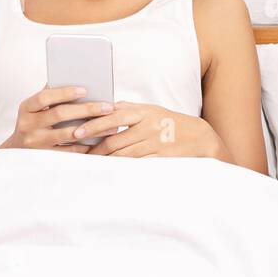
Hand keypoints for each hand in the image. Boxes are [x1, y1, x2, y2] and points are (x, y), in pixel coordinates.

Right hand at [0, 85, 113, 152]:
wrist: (16, 151)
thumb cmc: (33, 122)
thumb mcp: (34, 108)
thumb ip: (51, 95)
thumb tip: (77, 78)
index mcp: (26, 108)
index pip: (45, 97)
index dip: (65, 93)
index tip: (85, 90)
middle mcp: (28, 124)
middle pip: (60, 114)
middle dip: (87, 109)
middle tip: (108, 107)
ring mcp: (36, 142)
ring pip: (69, 134)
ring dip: (93, 129)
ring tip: (111, 125)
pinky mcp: (45, 156)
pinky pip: (70, 151)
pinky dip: (86, 145)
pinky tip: (101, 140)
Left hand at [70, 102, 228, 159]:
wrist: (200, 138)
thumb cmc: (172, 122)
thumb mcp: (153, 110)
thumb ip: (130, 109)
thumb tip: (106, 106)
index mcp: (144, 112)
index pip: (112, 117)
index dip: (93, 125)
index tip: (77, 131)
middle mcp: (149, 126)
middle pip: (114, 140)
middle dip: (94, 148)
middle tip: (79, 153)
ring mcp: (155, 144)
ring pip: (122, 155)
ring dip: (104, 161)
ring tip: (91, 163)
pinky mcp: (160, 158)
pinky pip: (136, 165)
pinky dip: (121, 168)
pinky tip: (111, 170)